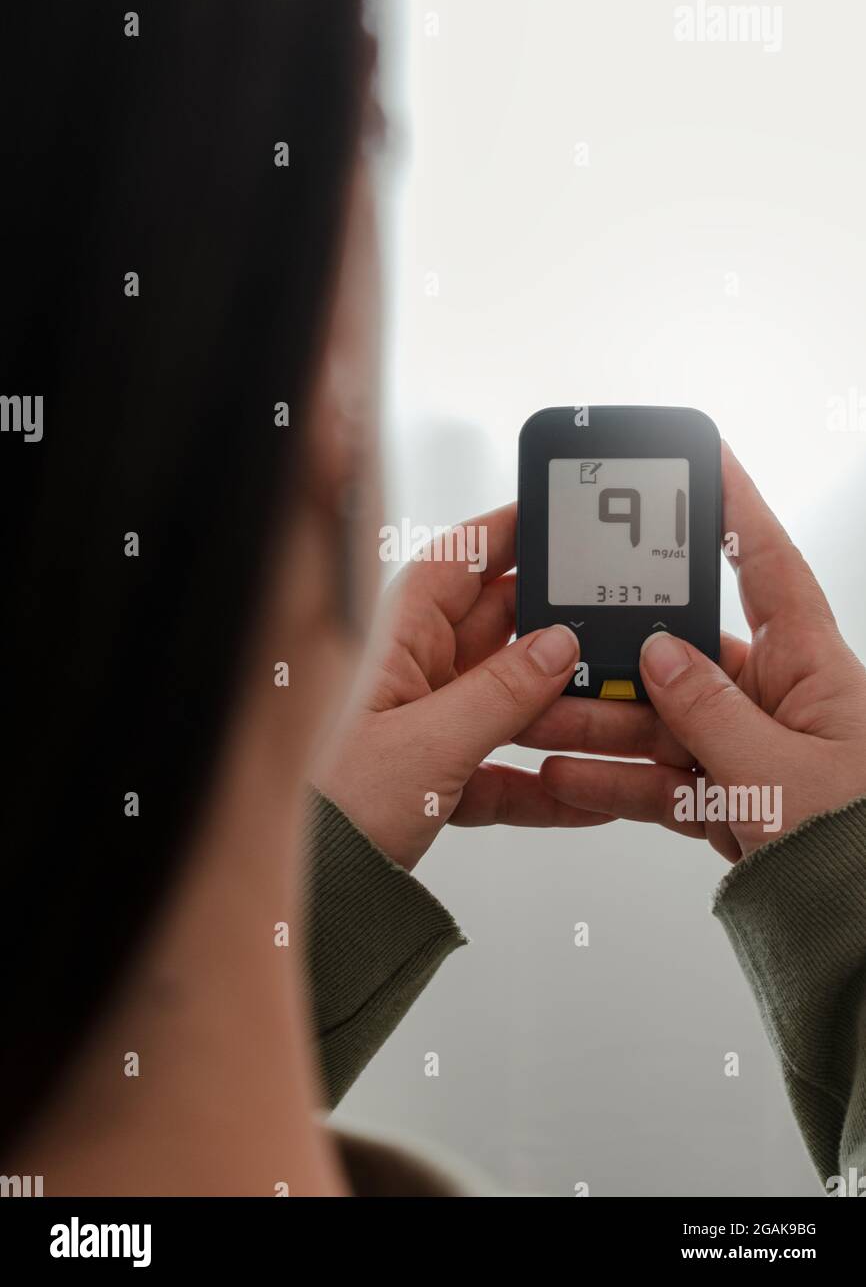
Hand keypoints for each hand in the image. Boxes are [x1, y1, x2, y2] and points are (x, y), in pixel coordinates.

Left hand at [312, 505, 620, 869]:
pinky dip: (544, 786)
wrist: (308, 899)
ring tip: (618, 709)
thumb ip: (500, 694)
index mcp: (395, 641)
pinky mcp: (438, 783)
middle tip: (616, 621)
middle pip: (497, 629)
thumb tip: (560, 645)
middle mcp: (411, 675)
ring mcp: (426, 728)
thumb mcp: (428, 745)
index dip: (506, 532)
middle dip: (554, 627)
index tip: (560, 518)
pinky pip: (504, 772)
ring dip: (560, 711)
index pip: (458, 562)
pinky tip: (587, 795)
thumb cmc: (334, 810)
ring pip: (508, 701)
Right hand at [541, 444, 865, 861]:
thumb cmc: (857, 852)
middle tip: (563, 639)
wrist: (861, 940)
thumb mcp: (781, 774)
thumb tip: (660, 655)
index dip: (738, 508)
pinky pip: (661, 782)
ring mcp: (751, 754)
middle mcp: (781, 702)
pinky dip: (615, 784)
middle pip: (688, 656)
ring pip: (662, 722)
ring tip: (540, 722)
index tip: (703, 457)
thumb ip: (710, 712)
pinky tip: (566, 778)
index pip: (770, 567)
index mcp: (814, 671)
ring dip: (601, 725)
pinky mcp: (728, 802)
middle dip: (622, 655)